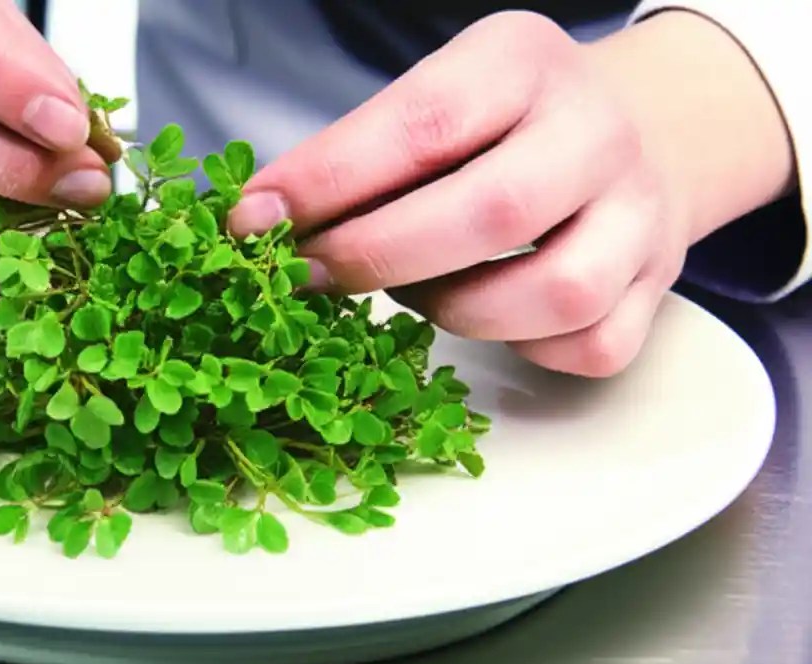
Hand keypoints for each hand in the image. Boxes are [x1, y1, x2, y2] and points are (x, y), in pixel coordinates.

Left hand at [229, 11, 782, 377]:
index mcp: (523, 64)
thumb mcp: (438, 98)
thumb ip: (361, 154)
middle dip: (378, 257)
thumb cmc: (505, 123)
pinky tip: (490, 316)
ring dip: (458, 311)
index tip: (255, 219)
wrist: (638, 128)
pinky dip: (524, 348)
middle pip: (492, 213)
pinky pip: (590, 345)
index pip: (421, 126)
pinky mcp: (658, 284)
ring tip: (416, 291)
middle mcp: (595, 132)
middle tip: (312, 275)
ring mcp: (639, 212)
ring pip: (556, 293)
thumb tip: (260, 222)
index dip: (328, 182)